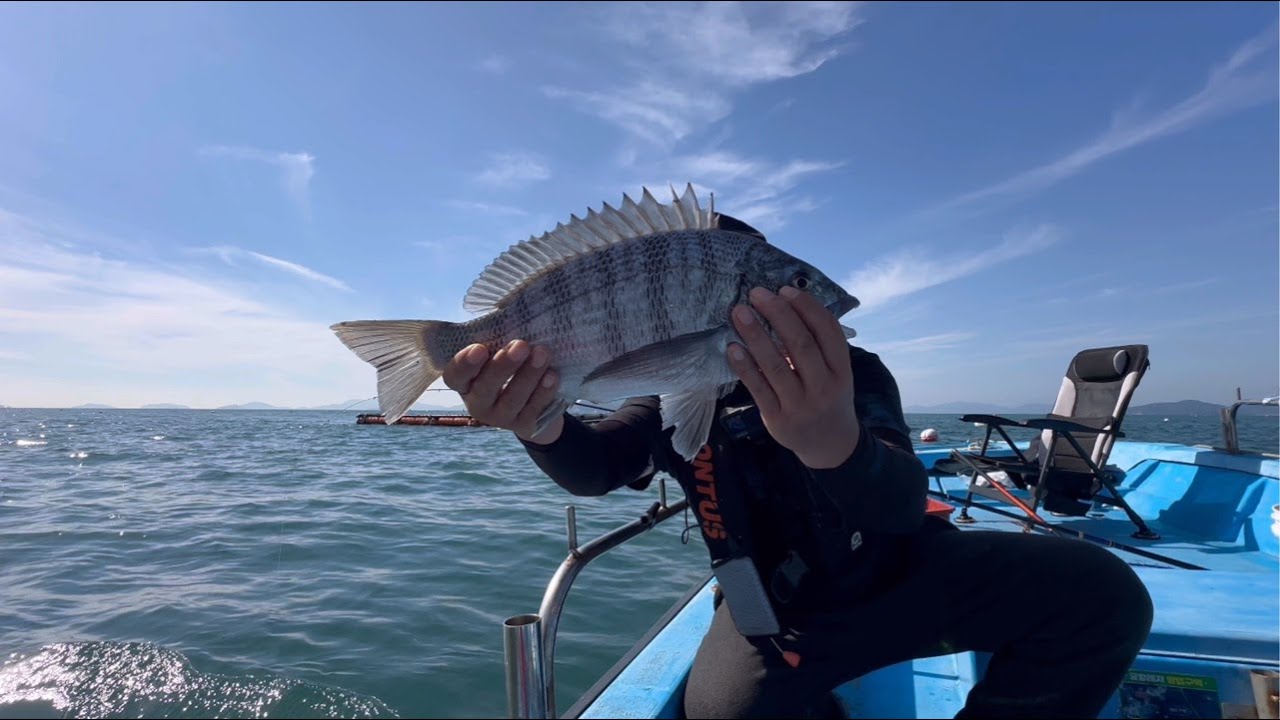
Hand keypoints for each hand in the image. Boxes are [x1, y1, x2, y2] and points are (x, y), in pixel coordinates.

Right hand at [441, 339, 563, 443]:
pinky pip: (533, 409)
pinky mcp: (524, 426)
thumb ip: (496, 338)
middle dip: (503, 366)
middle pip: (485, 387)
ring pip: (512, 399)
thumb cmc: (512, 365)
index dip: (464, 364)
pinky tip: (552, 375)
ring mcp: (501, 417)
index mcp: (465, 382)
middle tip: (520, 345)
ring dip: (528, 375)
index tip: (479, 348)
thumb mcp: (499, 352)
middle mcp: (478, 403)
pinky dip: (544, 392)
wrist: (537, 400)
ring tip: (542, 354)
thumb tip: (509, 312)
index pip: (455, 375)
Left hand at [726, 286, 858, 468]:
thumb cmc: (827, 396)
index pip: (827, 332)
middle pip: (801, 344)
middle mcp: (824, 387)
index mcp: (841, 370)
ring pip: (776, 365)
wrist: (829, 444)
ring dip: (756, 335)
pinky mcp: (778, 419)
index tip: (785, 290)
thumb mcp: (835, 373)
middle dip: (778, 314)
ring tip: (739, 312)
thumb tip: (785, 305)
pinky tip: (732, 347)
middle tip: (757, 294)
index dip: (807, 308)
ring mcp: (801, 405)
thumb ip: (818, 346)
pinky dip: (745, 367)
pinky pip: (759, 388)